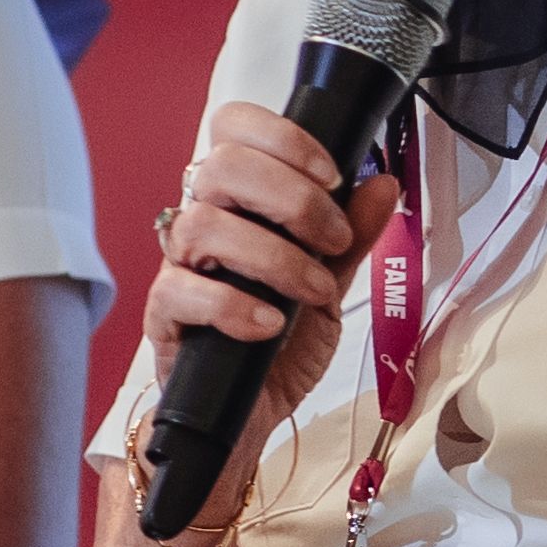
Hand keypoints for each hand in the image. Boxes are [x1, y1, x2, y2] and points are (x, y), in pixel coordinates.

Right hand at [133, 103, 402, 543]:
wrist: (248, 418)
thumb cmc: (277, 347)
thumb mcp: (327, 288)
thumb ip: (350, 238)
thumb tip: (382, 183)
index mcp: (238, 202)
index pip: (233, 128)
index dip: (283, 138)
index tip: (333, 175)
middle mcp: (203, 224)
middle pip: (220, 165)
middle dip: (292, 197)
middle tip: (333, 239)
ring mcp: (178, 268)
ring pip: (203, 225)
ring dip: (274, 256)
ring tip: (314, 291)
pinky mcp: (165, 317)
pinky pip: (181, 291)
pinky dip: (234, 304)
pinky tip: (270, 324)